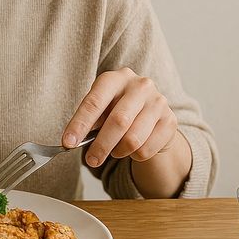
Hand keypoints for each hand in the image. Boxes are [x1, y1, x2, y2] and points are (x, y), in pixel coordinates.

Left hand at [62, 68, 178, 166]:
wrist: (150, 113)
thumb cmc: (117, 110)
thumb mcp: (101, 109)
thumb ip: (89, 122)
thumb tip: (72, 141)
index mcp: (116, 78)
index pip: (94, 102)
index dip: (80, 124)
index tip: (68, 143)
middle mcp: (140, 85)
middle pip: (118, 121)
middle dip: (101, 145)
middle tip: (91, 160)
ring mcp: (158, 102)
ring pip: (134, 139)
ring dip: (118, 151)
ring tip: (114, 151)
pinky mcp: (170, 120)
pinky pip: (147, 149)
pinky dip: (135, 156)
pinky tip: (133, 148)